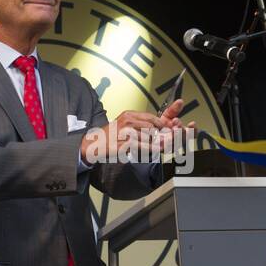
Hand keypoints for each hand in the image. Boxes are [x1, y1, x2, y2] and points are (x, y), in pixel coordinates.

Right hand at [79, 99, 196, 163]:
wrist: (93, 145)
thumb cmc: (110, 137)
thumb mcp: (125, 126)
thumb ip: (140, 126)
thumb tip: (158, 130)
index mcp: (129, 114)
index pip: (152, 117)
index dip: (163, 124)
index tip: (172, 129)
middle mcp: (128, 120)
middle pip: (153, 126)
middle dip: (163, 134)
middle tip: (170, 140)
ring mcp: (125, 131)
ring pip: (149, 136)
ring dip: (158, 142)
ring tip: (162, 146)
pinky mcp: (124, 142)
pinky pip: (142, 145)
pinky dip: (151, 148)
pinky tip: (155, 150)